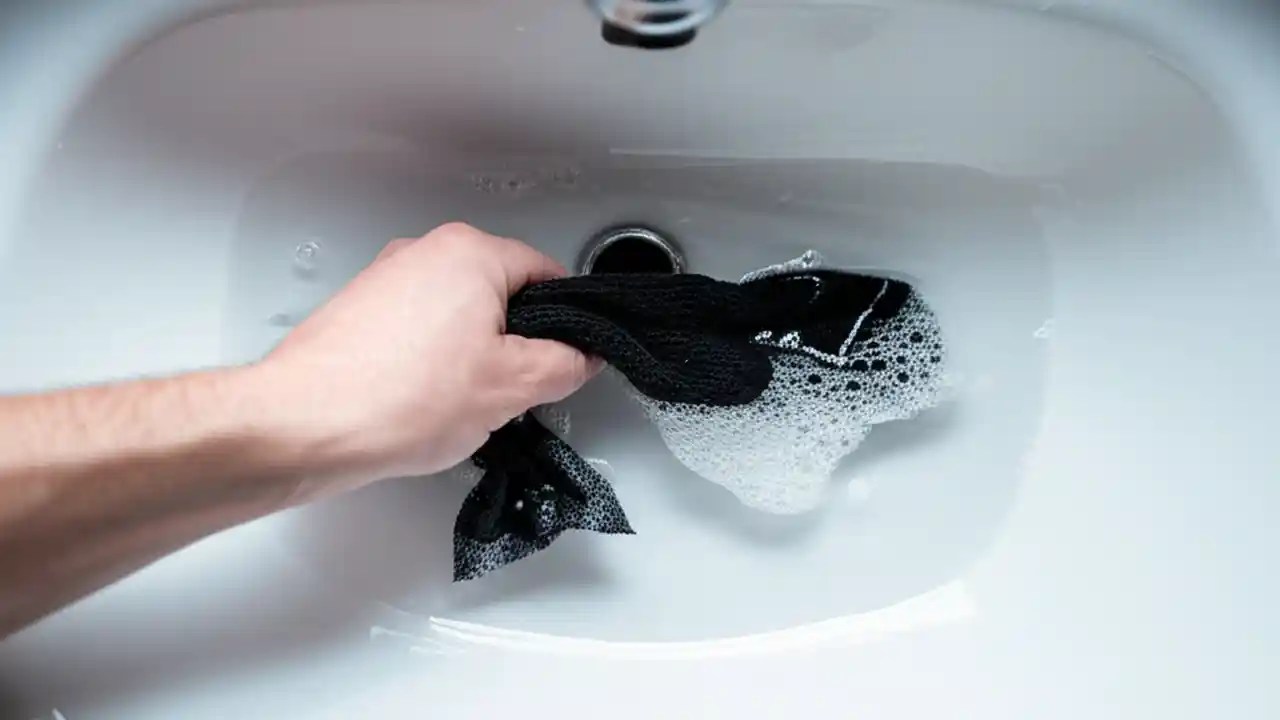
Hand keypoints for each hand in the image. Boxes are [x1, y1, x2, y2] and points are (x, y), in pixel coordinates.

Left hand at [255, 223, 597, 500]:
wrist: (304, 425)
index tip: (568, 357)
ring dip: (469, 356)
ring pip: (458, 316)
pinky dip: (429, 363)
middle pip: (500, 294)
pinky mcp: (359, 312)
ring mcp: (386, 280)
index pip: (547, 274)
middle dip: (513, 343)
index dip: (567, 321)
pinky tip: (420, 402)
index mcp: (470, 252)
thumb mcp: (511, 387)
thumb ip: (563, 365)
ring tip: (456, 401)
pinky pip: (418, 332)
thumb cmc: (395, 397)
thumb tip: (580, 356)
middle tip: (510, 390)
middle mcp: (424, 253)